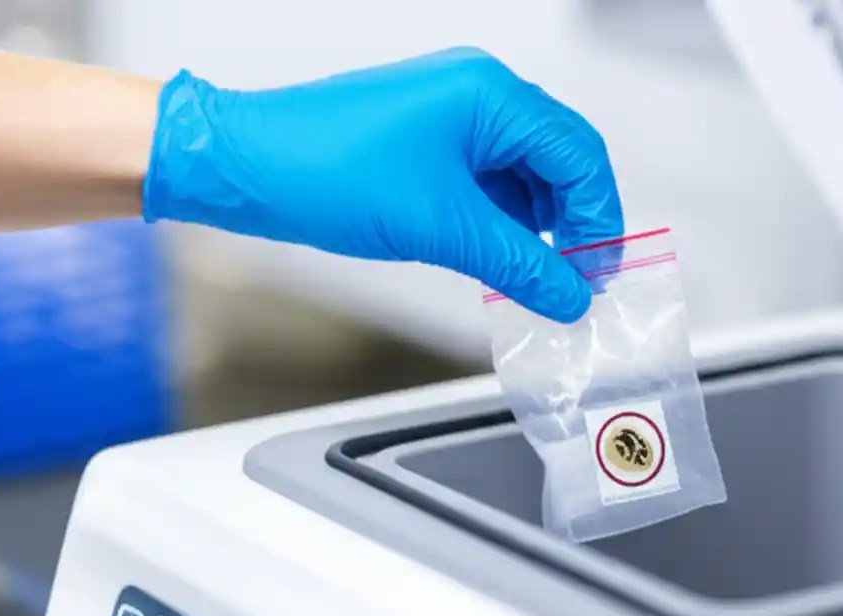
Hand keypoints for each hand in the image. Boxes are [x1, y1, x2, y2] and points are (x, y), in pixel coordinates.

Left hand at [143, 47, 623, 322]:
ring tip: (540, 278)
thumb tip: (570, 293)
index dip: (598, 219)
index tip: (596, 273)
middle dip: (575, 223)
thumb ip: (518, 264)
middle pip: (560, 160)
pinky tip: (503, 259)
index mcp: (490, 95)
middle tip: (578, 280)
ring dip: (540, 226)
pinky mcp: (429, 142)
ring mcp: (452, 116)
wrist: (244, 166)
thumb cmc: (324, 169)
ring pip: (525, 174)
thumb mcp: (440, 228)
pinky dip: (504, 221)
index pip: (579, 155)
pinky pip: (488, 181)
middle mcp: (478, 95)